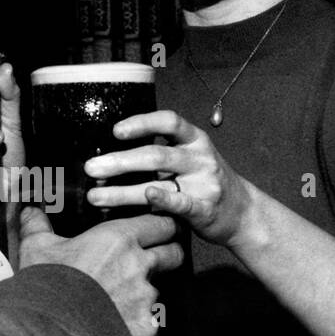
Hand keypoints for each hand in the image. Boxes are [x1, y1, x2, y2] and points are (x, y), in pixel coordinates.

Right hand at [17, 206, 183, 335]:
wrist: (49, 330)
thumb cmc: (45, 284)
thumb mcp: (36, 248)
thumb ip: (38, 225)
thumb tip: (30, 211)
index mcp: (120, 238)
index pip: (161, 223)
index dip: (161, 226)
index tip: (156, 230)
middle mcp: (139, 265)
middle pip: (173, 254)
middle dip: (166, 256)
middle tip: (148, 262)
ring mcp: (145, 298)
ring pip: (157, 290)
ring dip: (143, 293)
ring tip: (118, 300)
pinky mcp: (145, 327)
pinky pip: (149, 322)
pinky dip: (137, 323)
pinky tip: (117, 324)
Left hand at [83, 109, 252, 246]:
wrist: (243, 213)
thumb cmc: (204, 183)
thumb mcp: (189, 158)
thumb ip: (159, 154)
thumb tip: (109, 155)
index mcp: (195, 139)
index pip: (169, 121)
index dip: (142, 123)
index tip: (116, 131)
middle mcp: (200, 157)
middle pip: (156, 155)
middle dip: (120, 162)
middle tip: (91, 169)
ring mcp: (204, 183)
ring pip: (159, 181)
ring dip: (123, 190)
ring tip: (96, 196)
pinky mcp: (206, 209)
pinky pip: (182, 203)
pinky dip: (164, 199)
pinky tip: (147, 197)